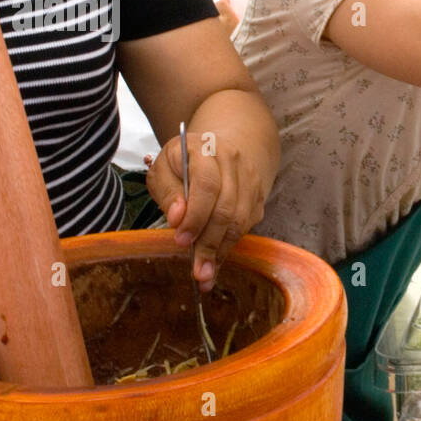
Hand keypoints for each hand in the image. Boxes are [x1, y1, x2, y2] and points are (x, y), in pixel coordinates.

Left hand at [144, 129, 266, 288]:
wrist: (221, 146)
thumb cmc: (183, 162)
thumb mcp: (162, 169)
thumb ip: (167, 191)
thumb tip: (177, 218)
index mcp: (204, 149)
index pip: (206, 185)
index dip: (195, 216)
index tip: (181, 240)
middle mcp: (233, 161)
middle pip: (226, 208)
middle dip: (209, 243)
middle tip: (197, 271)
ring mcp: (250, 179)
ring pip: (240, 221)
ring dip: (222, 251)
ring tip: (206, 274)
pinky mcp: (258, 196)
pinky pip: (247, 226)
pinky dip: (230, 247)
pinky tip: (215, 261)